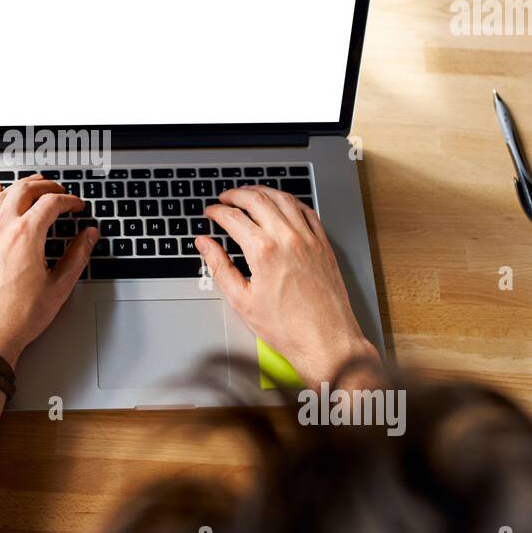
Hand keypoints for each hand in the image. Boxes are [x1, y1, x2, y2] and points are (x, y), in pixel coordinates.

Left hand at [0, 174, 97, 368]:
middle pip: (26, 189)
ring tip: (35, 185)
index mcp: (26, 235)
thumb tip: (88, 237)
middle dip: (47, 186)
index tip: (77, 206)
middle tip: (60, 190)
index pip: (51, 202)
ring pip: (4, 193)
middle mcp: (3, 228)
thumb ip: (77, 256)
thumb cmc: (16, 318)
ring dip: (22, 185)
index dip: (69, 201)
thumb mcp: (58, 288)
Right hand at [195, 186, 378, 386]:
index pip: (233, 218)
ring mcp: (309, 239)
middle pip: (257, 200)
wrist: (325, 341)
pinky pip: (307, 211)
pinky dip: (290, 201)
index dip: (217, 212)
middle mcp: (288, 239)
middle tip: (225, 197)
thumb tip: (205, 245)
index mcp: (264, 252)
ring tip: (249, 194)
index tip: (210, 213)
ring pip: (283, 199)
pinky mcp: (323, 245)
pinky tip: (282, 203)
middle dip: (236, 194)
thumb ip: (219, 267)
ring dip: (262, 191)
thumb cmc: (287, 328)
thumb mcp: (242, 300)